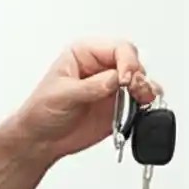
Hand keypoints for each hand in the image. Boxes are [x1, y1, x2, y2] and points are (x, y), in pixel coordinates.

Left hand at [11, 39, 161, 160]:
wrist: (41, 140)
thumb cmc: (41, 111)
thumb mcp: (62, 95)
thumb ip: (91, 87)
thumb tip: (115, 79)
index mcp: (85, 53)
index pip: (117, 48)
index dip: (127, 61)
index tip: (126, 80)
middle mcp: (102, 67)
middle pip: (133, 62)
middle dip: (138, 76)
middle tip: (135, 91)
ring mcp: (112, 87)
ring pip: (141, 80)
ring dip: (146, 89)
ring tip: (142, 100)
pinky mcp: (119, 106)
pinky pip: (141, 101)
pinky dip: (146, 104)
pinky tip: (143, 108)